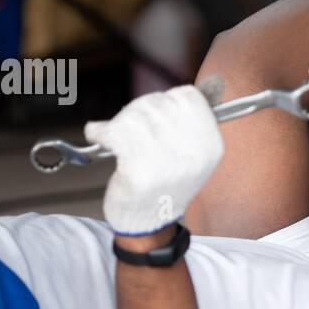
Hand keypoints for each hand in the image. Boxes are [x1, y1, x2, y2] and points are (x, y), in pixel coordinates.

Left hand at [84, 85, 224, 235]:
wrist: (149, 223)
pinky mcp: (141, 172)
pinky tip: (98, 135)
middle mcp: (194, 152)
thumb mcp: (187, 151)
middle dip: (136, 112)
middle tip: (130, 130)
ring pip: (134, 116)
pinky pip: (115, 134)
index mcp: (211, 145)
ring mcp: (168, 162)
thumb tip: (201, 86)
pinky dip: (100, 132)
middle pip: (158, 103)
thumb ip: (185, 121)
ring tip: (117, 138)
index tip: (153, 115)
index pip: (188, 97)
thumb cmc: (163, 181)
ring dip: (118, 124)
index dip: (165, 100)